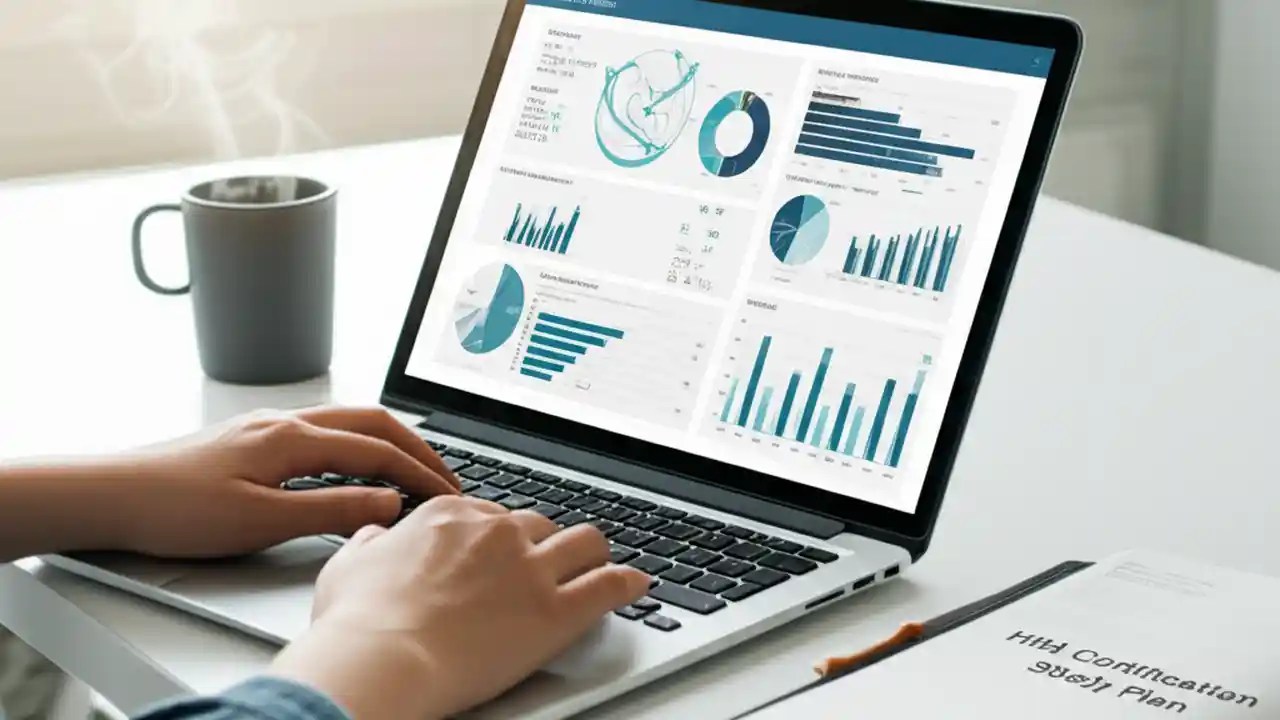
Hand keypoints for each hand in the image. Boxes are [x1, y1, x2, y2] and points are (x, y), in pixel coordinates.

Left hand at [107, 406, 458, 557]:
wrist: (112, 495)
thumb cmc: (175, 510)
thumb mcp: (261, 521)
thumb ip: (331, 510)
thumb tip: (389, 503)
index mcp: (292, 438)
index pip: (377, 450)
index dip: (419, 472)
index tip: (448, 494)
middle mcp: (285, 421)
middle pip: (371, 421)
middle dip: (416, 446)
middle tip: (445, 476)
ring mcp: (267, 426)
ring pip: (348, 420)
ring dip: (388, 441)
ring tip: (414, 467)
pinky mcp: (252, 438)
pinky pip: (324, 430)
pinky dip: (358, 443)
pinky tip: (357, 464)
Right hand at [270, 496, 649, 719]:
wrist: (382, 658)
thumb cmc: (359, 621)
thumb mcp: (349, 565)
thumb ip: (369, 544)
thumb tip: (374, 536)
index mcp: (451, 517)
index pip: (493, 515)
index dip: (501, 536)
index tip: (504, 551)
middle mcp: (497, 532)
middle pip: (540, 525)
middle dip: (544, 544)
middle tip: (545, 564)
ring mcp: (530, 569)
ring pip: (585, 542)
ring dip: (593, 553)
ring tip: (600, 563)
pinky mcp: (555, 610)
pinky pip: (609, 586)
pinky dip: (627, 584)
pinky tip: (636, 585)